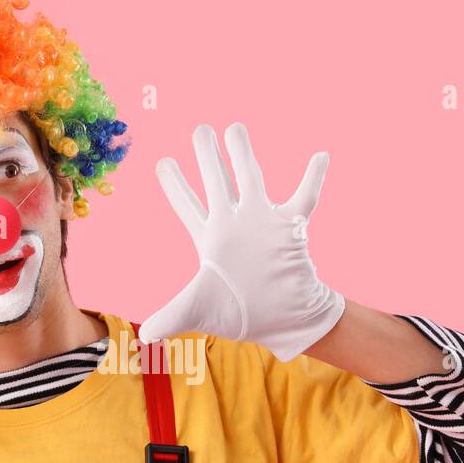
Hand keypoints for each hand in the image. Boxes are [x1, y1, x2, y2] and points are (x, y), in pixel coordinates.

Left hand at [139, 122, 344, 361]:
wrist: (281, 320)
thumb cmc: (239, 315)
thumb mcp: (198, 311)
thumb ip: (171, 316)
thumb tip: (143, 334)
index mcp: (209, 238)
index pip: (187, 206)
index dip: (174, 185)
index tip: (162, 162)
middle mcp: (234, 224)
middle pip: (217, 182)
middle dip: (207, 156)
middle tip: (199, 129)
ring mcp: (262, 222)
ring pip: (252, 178)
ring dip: (243, 154)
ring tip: (235, 128)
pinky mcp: (290, 227)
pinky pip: (304, 197)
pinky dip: (313, 177)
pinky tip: (320, 156)